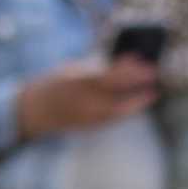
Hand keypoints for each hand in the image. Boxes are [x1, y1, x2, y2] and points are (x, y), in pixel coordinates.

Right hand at [16, 58, 156, 138]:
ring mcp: (84, 116)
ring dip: (137, 100)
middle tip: (154, 74)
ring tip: (151, 91)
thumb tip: (124, 61)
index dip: (127, 70)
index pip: (106, 75)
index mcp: (74, 81)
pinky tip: (138, 103)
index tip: (143, 62)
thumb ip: (95, 66)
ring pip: (117, 110)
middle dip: (136, 83)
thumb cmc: (54, 84)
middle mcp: (80, 101)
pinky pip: (113, 119)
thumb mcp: (71, 69)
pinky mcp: (89, 127)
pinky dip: (127, 110)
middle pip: (115, 92)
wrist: (34, 111)